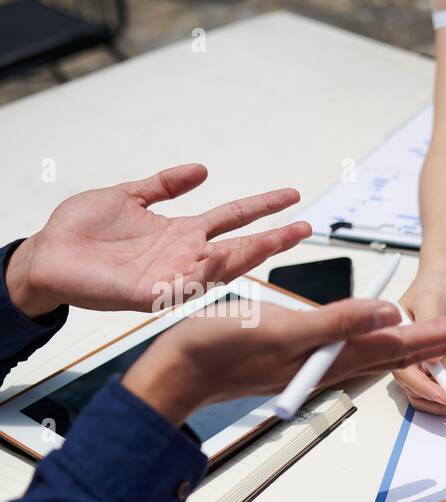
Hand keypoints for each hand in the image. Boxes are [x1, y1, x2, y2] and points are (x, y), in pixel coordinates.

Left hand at [4, 164, 309, 316]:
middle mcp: (184, 256)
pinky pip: (187, 285)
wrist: (46, 257)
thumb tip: (201, 169)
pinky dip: (206, 274)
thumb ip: (164, 185)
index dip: (262, 206)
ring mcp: (172, 276)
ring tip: (278, 240)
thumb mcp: (127, 195)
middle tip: (305, 227)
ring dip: (251, 254)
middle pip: (240, 246)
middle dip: (273, 237)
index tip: (291, 196)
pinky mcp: (152, 293)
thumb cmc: (80, 232)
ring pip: (221, 267)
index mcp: (181, 234)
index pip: (233, 218)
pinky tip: (224, 258)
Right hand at [121, 298, 445, 425]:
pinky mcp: (301, 357)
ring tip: (445, 337)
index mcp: (338, 355)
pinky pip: (355, 350)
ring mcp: (318, 362)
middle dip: (440, 341)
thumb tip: (389, 313)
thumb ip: (338, 322)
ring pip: (380, 353)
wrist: (180, 374)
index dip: (441, 335)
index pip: (402, 344)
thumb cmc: (223, 349)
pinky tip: (380, 339)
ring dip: (415, 344)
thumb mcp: (284, 329)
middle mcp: (335, 363)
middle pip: (400, 350)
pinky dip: (379, 342)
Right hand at [394, 269, 445, 414]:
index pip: (406, 374)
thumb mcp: (431, 302)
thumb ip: (430, 329)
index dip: (423, 388)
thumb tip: (433, 360)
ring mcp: (424, 362)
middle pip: (417, 390)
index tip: (443, 396)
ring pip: (432, 391)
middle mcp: (407, 356)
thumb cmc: (432, 285)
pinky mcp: (439, 363)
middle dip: (439, 399)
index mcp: (396, 341)